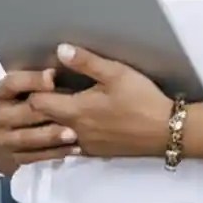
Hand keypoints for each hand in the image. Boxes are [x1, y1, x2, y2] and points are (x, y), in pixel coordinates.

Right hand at [0, 69, 80, 165]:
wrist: (9, 128)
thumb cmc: (31, 98)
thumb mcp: (33, 84)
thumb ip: (45, 75)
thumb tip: (66, 53)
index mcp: (2, 93)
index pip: (12, 83)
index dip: (32, 79)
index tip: (53, 75)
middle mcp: (0, 115)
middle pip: (21, 111)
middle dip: (43, 111)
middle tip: (68, 110)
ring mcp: (5, 138)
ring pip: (27, 138)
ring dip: (50, 136)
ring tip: (74, 134)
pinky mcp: (17, 157)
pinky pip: (35, 157)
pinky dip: (55, 153)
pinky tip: (76, 147)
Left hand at [27, 44, 173, 158]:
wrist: (168, 131)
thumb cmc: (141, 99)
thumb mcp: (116, 73)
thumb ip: (86, 62)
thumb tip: (59, 50)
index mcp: (75, 111)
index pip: (37, 103)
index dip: (34, 90)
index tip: (44, 79)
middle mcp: (74, 132)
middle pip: (41, 122)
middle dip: (36, 108)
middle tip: (43, 93)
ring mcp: (85, 145)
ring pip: (54, 137)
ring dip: (48, 124)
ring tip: (53, 109)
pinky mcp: (96, 152)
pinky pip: (69, 146)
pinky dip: (63, 136)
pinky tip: (72, 126)